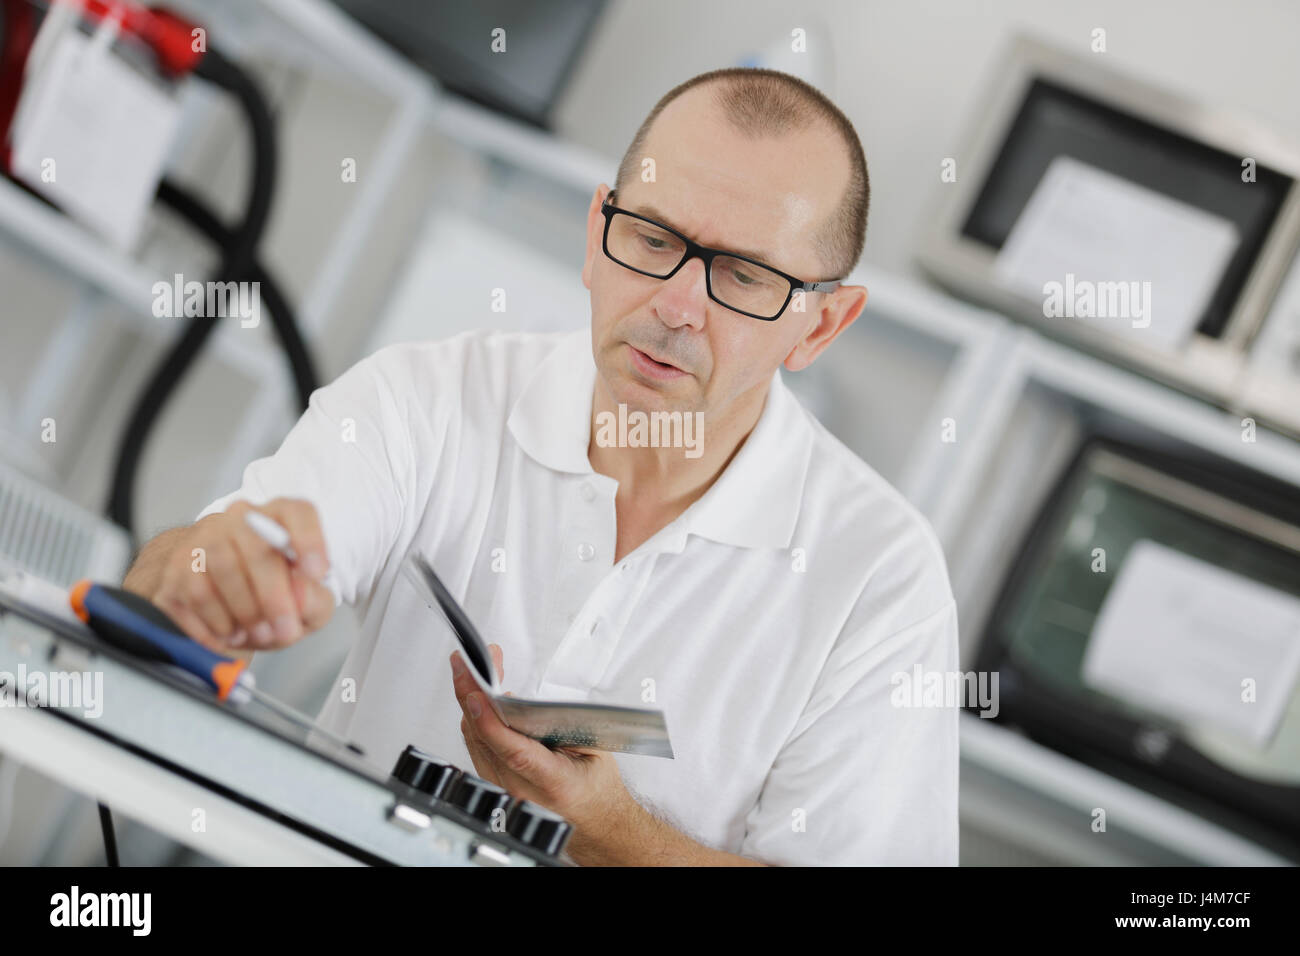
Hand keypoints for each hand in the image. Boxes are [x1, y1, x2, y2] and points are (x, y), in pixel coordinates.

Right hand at [150, 498, 333, 651]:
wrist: (215, 593)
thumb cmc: (271, 593)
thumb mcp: (308, 602)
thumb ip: (315, 600)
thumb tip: (301, 598)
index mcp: (280, 518)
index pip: (297, 513)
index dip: (309, 540)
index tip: (316, 572)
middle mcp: (241, 519)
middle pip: (257, 549)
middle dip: (273, 597)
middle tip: (284, 631)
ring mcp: (204, 539)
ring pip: (223, 569)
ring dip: (244, 612)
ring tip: (258, 635)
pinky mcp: (178, 566)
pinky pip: (195, 594)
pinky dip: (216, 623)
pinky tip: (231, 634)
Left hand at [451, 645, 630, 835]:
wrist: (596, 822)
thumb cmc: (596, 788)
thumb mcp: (594, 751)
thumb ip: (563, 727)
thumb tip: (528, 701)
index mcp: (554, 784)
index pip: (514, 752)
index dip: (490, 722)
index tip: (476, 695)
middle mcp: (522, 791)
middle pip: (484, 740)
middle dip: (471, 694)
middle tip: (468, 662)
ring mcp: (504, 791)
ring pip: (474, 741)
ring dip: (470, 703)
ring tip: (474, 671)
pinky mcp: (494, 785)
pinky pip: (476, 748)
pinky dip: (476, 720)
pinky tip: (480, 699)